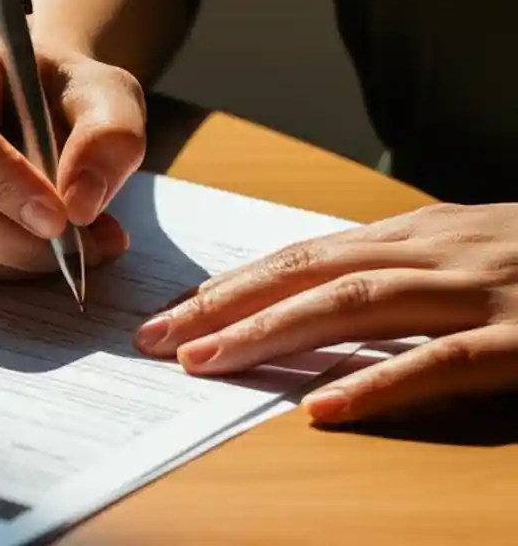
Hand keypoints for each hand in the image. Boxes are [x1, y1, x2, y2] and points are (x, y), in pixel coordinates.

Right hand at [0, 37, 145, 276]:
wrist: (38, 102)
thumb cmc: (66, 91)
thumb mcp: (109, 93)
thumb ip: (109, 137)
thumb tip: (80, 206)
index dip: (0, 184)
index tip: (60, 219)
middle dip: (17, 241)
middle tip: (87, 246)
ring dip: (16, 261)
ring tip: (79, 244)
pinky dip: (3, 267)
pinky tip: (42, 247)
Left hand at [134, 203, 517, 423]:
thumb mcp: (469, 250)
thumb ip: (398, 270)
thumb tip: (313, 299)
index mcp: (419, 232)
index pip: (303, 254)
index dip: (234, 283)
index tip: (174, 311)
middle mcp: (438, 250)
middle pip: (308, 273)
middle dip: (224, 306)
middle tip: (157, 339)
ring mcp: (483, 291)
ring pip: (356, 306)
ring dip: (271, 334)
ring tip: (207, 363)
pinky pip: (442, 362)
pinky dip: (377, 383)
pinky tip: (322, 408)